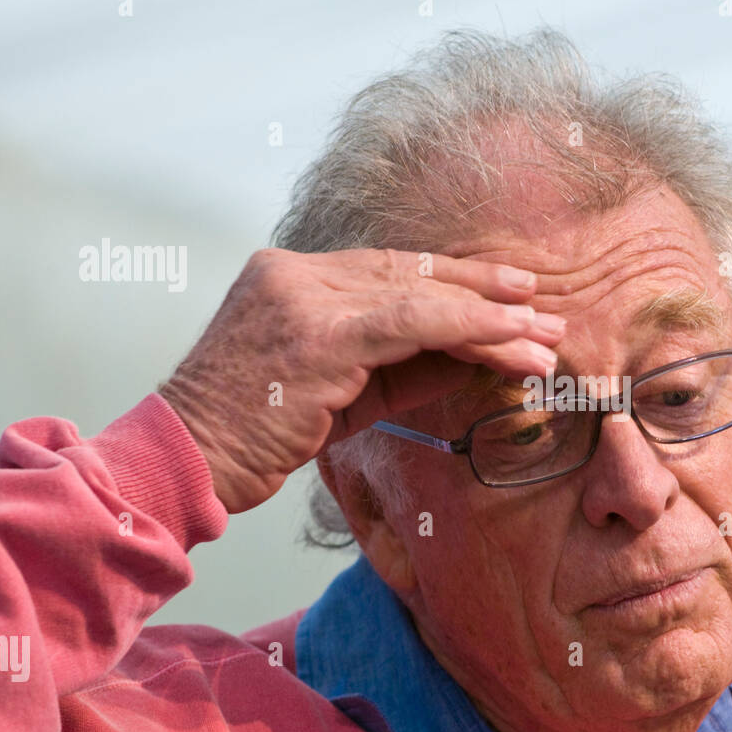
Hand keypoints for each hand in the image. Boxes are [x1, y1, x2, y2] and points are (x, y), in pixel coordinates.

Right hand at [157, 247, 563, 513]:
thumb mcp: (341, 392)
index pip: (389, 270)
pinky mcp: (315, 333)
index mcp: (291, 277)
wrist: (188, 462)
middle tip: (540, 300)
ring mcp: (302, 297)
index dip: (453, 281)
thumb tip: (475, 356)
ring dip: (489, 316)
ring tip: (542, 333)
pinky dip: (468, 330)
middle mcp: (294, 274)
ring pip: (418, 295)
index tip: (507, 292)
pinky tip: (509, 344)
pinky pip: (411, 322)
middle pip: (409, 272)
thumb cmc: (260, 434)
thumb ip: (401, 366)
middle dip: (482, 288)